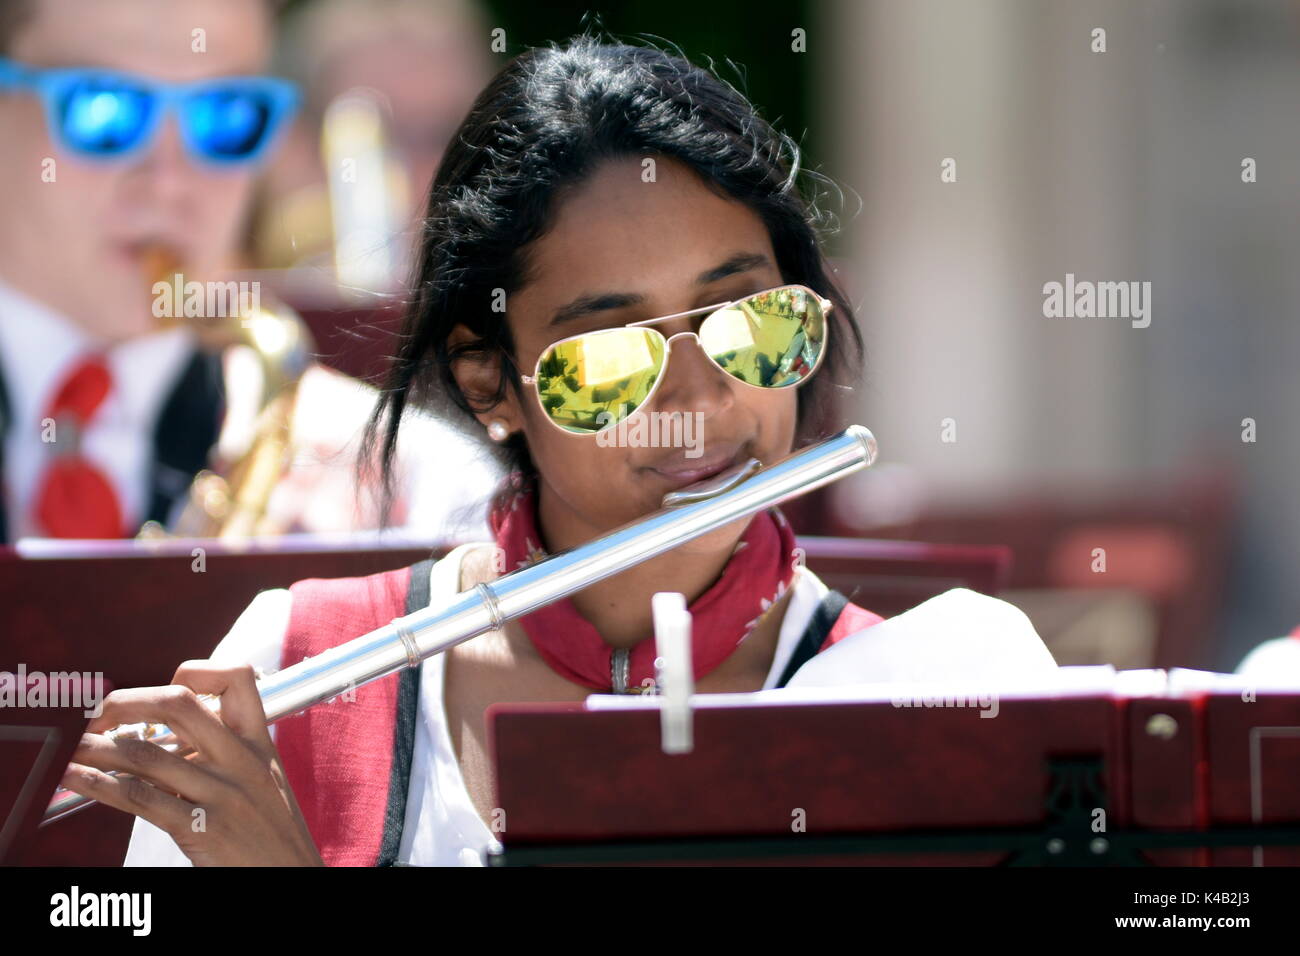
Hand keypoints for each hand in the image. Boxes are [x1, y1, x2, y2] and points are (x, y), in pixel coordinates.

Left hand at [61, 661, 323, 865]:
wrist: (293, 876)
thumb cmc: (274, 835)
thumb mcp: (264, 782)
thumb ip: (226, 756)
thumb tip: (169, 740)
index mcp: (259, 743)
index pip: (236, 678)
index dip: (194, 671)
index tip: (160, 688)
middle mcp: (240, 760)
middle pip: (178, 702)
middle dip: (124, 701)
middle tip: (96, 714)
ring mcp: (221, 793)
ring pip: (145, 753)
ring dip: (95, 747)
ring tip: (70, 747)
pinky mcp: (202, 829)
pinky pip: (139, 798)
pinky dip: (97, 784)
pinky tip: (76, 780)